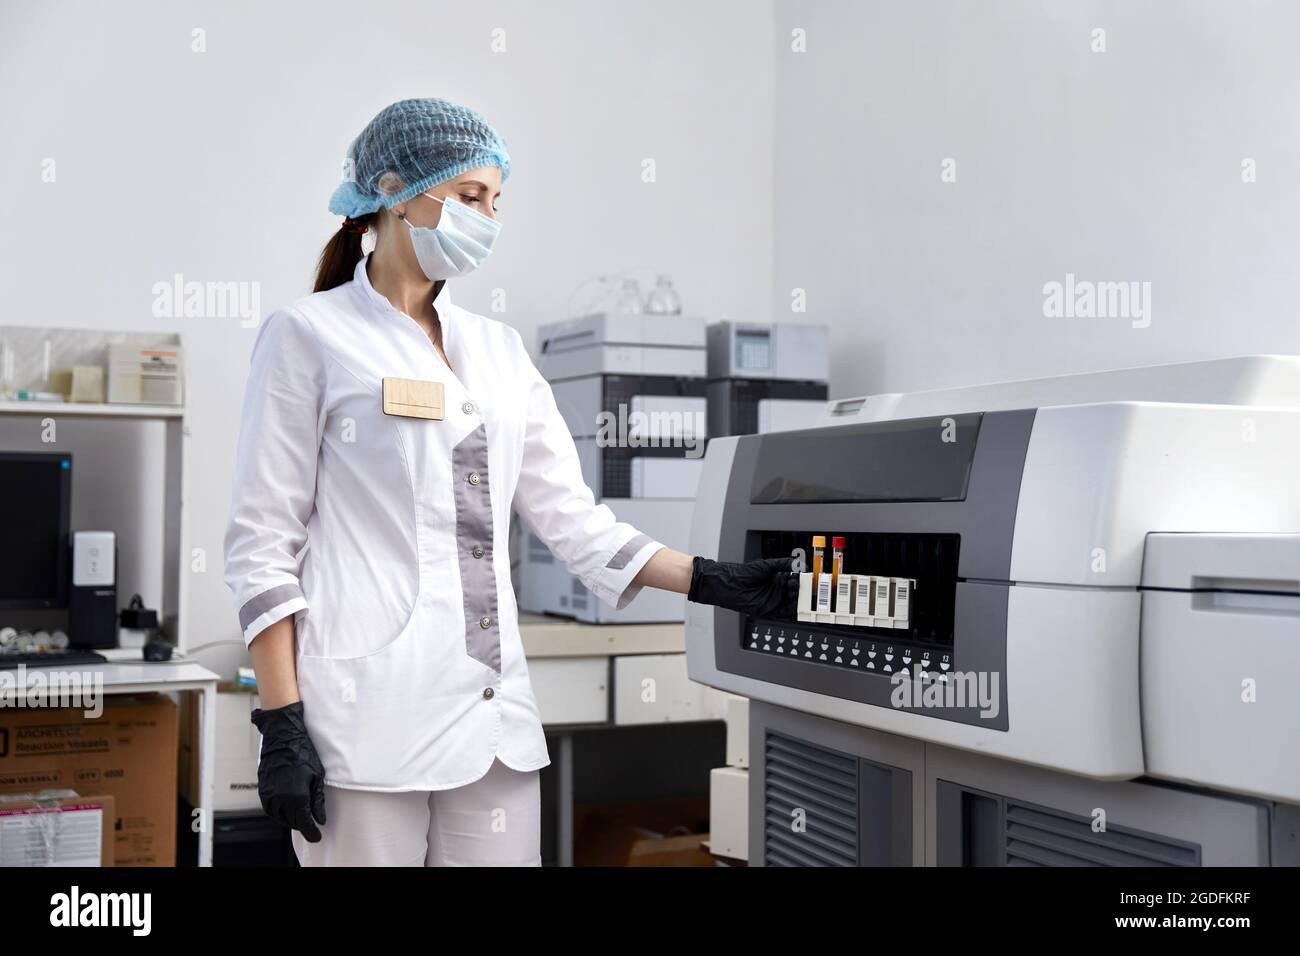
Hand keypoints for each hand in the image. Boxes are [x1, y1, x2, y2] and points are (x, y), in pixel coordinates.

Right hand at [250, 701, 327, 841]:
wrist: (283, 737)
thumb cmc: (304, 754)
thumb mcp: (317, 777)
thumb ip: (318, 800)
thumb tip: (320, 818)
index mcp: (297, 797)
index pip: (304, 823)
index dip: (312, 832)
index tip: (317, 836)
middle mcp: (281, 799)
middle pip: (292, 821)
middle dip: (302, 825)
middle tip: (311, 824)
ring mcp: (270, 795)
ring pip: (279, 817)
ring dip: (289, 820)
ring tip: (299, 817)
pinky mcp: (262, 789)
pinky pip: (269, 809)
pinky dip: (278, 813)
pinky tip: (286, 810)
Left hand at [687, 556, 798, 618]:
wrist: (729, 583)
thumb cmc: (743, 573)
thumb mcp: (767, 565)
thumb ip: (783, 564)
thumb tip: (798, 564)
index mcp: (777, 578)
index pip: (795, 581)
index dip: (802, 581)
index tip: (809, 579)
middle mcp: (776, 590)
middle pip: (796, 593)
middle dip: (802, 591)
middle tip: (807, 588)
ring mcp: (773, 600)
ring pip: (791, 603)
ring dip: (798, 600)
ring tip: (801, 595)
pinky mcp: (768, 610)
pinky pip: (783, 613)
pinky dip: (791, 612)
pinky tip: (796, 607)